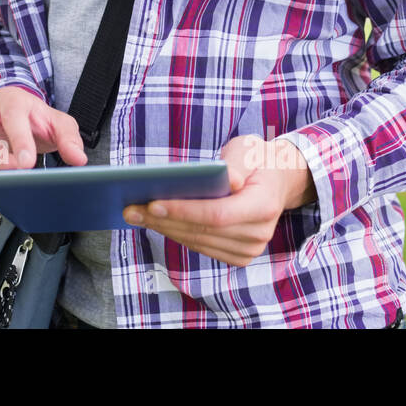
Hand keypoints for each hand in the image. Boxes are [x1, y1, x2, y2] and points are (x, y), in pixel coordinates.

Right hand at [0, 85, 87, 183]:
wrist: (15, 117)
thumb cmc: (35, 121)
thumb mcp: (58, 124)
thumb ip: (70, 138)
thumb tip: (78, 159)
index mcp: (10, 100)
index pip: (12, 116)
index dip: (19, 140)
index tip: (28, 163)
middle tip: (17, 175)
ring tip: (8, 179)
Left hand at [121, 135, 312, 266]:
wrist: (275, 180)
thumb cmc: (255, 159)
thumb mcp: (248, 149)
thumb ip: (237, 163)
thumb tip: (228, 179)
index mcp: (264, 205)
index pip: (217, 214)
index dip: (184, 211)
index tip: (152, 203)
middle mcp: (259, 233)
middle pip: (202, 231)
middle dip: (163, 219)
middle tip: (130, 208)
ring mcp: (250, 249)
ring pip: (198, 241)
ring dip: (164, 228)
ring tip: (135, 214)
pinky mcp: (239, 255)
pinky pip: (201, 247)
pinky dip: (176, 234)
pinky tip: (155, 222)